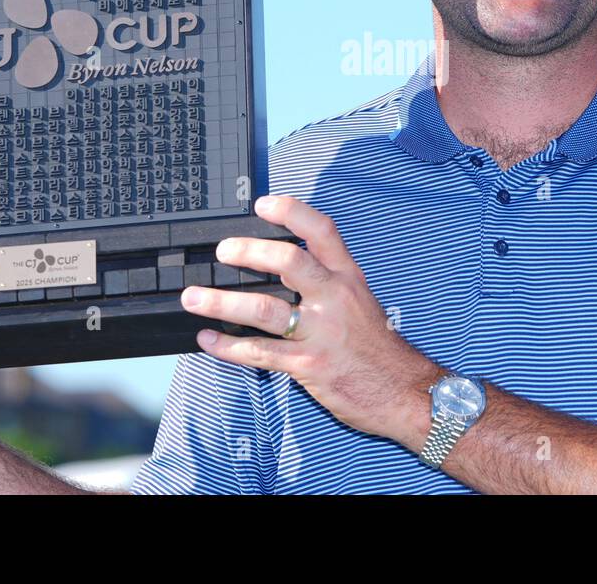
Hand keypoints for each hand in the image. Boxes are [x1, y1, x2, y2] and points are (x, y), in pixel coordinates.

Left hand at [181, 195, 441, 444]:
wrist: (404, 392)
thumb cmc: (378, 349)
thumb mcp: (361, 303)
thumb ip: (328, 283)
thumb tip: (282, 267)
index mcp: (349, 279)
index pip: (322, 231)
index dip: (291, 212)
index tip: (262, 204)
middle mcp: (335, 299)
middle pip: (289, 261)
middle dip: (249, 252)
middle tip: (222, 251)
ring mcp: (320, 333)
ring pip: (263, 310)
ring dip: (221, 302)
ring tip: (193, 297)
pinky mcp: (307, 366)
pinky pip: (258, 353)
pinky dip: (227, 347)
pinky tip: (208, 339)